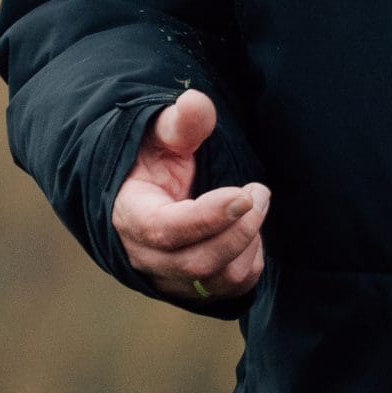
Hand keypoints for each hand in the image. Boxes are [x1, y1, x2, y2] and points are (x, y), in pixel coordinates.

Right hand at [111, 89, 269, 302]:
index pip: (166, 230)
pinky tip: (249, 232)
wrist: (147, 191)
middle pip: (197, 263)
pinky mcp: (193, 290)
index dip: (209, 217)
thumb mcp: (160, 134)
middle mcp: (145, 257)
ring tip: (255, 206)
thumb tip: (196, 102)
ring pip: (215, 281)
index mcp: (131, 216)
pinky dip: (249, 264)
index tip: (245, 193)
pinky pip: (228, 290)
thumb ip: (180, 123)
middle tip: (260, 192)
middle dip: (238, 230)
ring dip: (247, 246)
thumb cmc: (153, 160)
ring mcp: (168, 279)